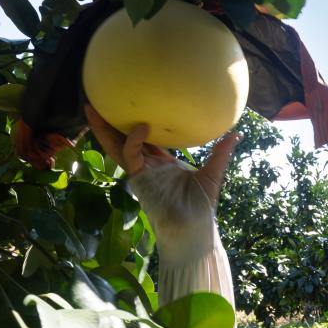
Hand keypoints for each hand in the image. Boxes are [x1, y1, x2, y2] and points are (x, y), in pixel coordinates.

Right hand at [84, 105, 240, 202]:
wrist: (194, 228)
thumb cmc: (202, 206)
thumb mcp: (212, 174)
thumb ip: (220, 153)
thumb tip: (236, 134)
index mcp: (162, 163)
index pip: (145, 138)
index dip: (137, 122)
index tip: (135, 102)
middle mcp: (148, 165)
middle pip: (123, 138)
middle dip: (110, 122)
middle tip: (100, 99)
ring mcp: (141, 172)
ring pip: (116, 146)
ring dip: (103, 129)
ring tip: (92, 108)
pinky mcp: (140, 178)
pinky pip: (131, 155)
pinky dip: (134, 141)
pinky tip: (141, 127)